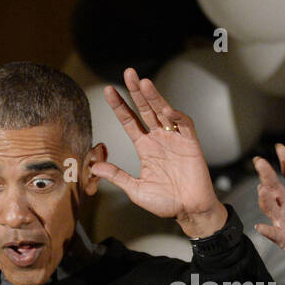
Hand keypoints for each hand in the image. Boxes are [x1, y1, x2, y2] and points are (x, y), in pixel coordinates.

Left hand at [89, 67, 224, 237]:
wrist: (190, 211)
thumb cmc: (166, 202)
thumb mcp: (135, 189)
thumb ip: (117, 176)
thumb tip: (94, 167)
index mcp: (145, 148)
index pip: (129, 121)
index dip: (119, 106)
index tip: (108, 91)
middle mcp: (159, 139)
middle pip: (145, 110)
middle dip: (137, 91)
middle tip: (128, 73)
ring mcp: (175, 140)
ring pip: (163, 112)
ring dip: (154, 97)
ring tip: (143, 83)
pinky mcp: (191, 144)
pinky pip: (184, 125)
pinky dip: (176, 116)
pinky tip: (167, 109)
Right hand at [253, 143, 284, 284]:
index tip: (280, 148)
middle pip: (275, 187)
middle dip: (267, 175)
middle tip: (259, 161)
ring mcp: (284, 221)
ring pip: (270, 207)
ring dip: (265, 199)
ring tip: (262, 190)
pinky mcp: (283, 238)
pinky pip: (273, 233)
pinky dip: (267, 231)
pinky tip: (261, 227)